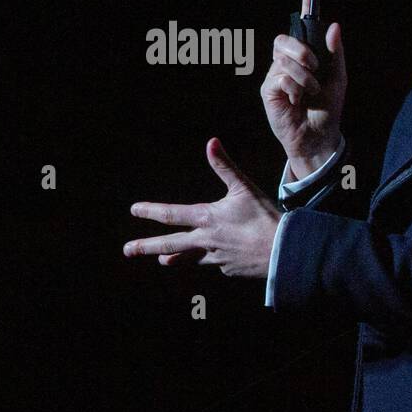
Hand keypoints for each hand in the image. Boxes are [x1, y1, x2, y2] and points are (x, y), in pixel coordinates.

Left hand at [123, 137, 281, 277]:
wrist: (284, 252)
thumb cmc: (265, 217)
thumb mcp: (244, 188)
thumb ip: (224, 166)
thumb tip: (211, 142)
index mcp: (206, 218)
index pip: (171, 215)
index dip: (151, 211)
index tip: (134, 210)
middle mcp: (206, 240)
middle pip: (169, 244)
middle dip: (145, 247)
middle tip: (127, 250)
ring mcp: (216, 258)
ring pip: (190, 258)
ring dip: (174, 258)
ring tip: (162, 261)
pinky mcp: (229, 269)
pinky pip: (216, 263)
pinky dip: (214, 258)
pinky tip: (220, 256)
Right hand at [261, 0, 346, 177]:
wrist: (319, 135)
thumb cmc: (328, 108)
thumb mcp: (338, 78)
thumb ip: (334, 52)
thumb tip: (334, 25)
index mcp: (306, 56)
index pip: (302, 26)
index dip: (305, 4)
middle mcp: (288, 62)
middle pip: (284, 39)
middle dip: (301, 50)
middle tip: (314, 67)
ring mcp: (275, 75)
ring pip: (284, 60)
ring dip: (304, 76)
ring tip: (310, 92)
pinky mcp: (268, 90)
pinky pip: (280, 77)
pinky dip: (294, 87)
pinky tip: (297, 100)